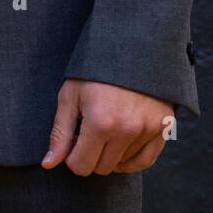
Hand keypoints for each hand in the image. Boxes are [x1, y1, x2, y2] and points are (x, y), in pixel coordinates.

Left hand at [42, 79, 173, 174]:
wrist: (133, 44)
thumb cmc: (95, 69)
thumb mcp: (70, 94)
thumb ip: (60, 132)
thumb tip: (48, 164)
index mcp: (101, 123)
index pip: (80, 166)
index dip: (71, 155)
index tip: (73, 138)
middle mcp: (127, 131)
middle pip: (101, 168)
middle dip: (89, 155)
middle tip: (88, 130)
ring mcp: (148, 131)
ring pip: (121, 165)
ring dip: (110, 154)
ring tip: (105, 127)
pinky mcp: (164, 128)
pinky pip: (145, 161)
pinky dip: (130, 160)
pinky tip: (120, 147)